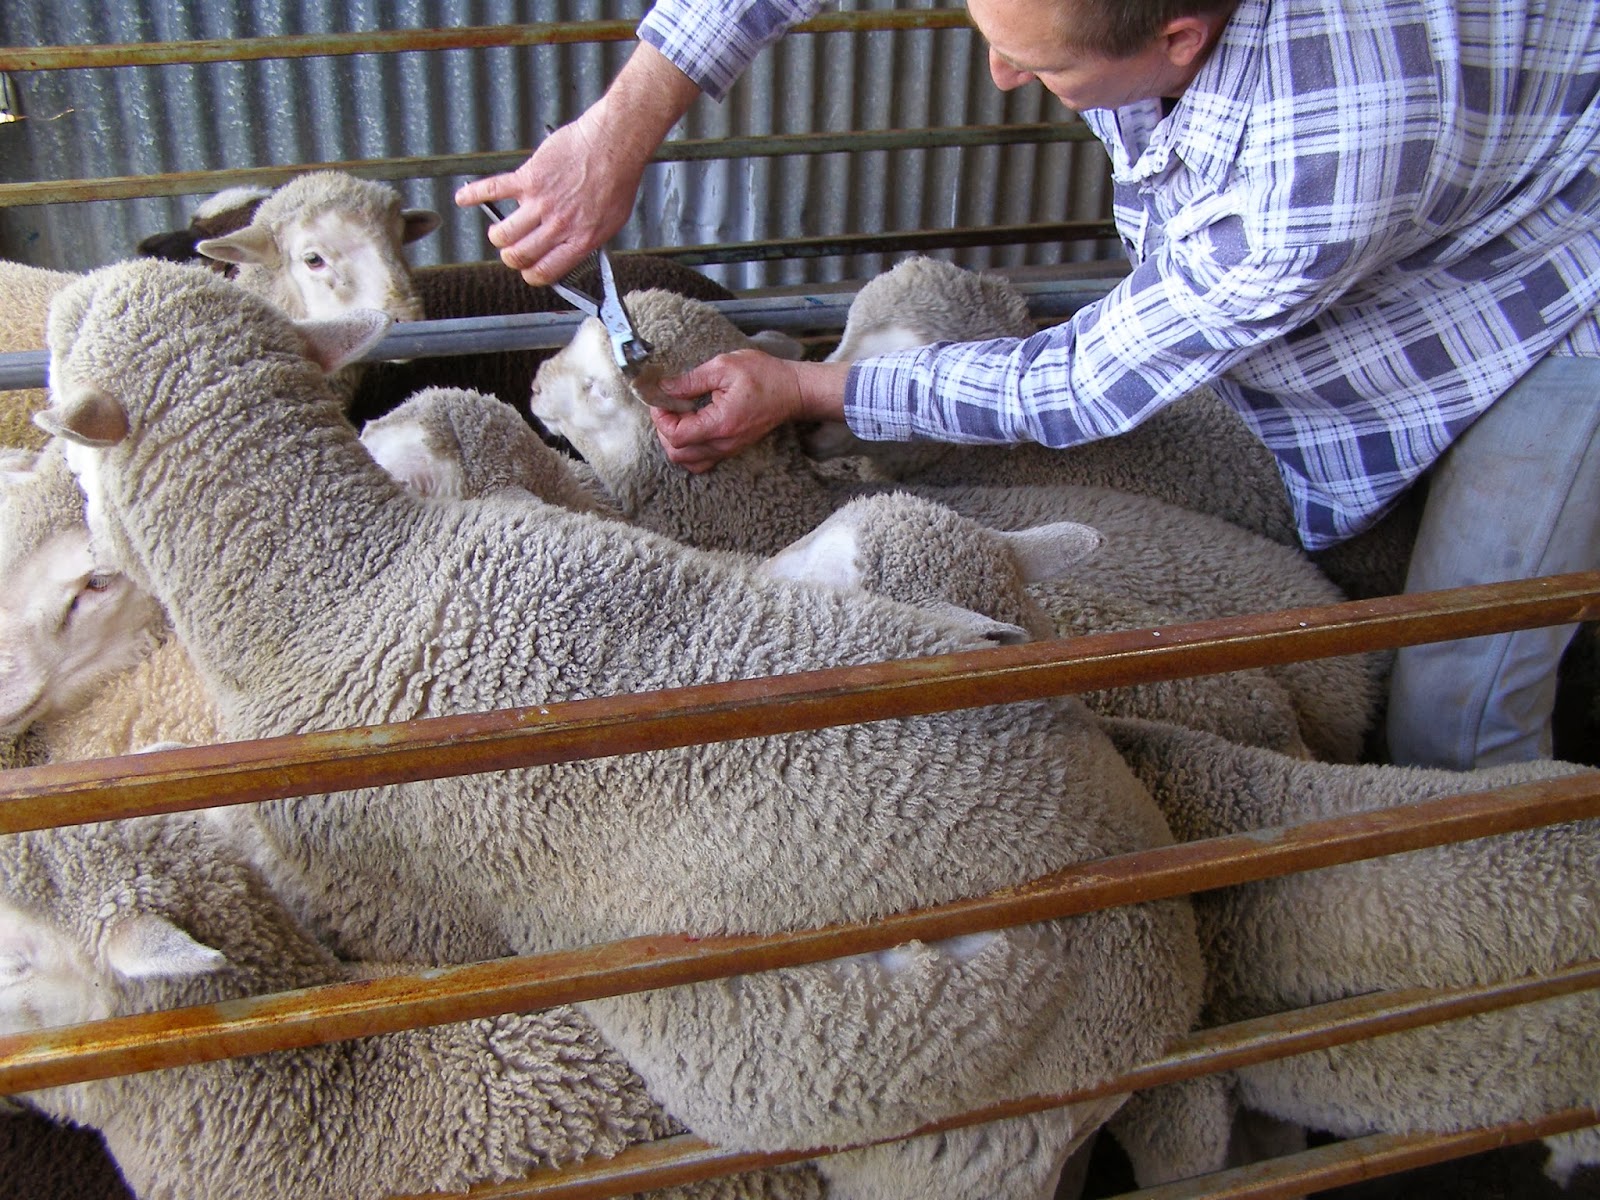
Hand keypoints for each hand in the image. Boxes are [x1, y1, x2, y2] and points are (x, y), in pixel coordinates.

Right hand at [453, 42, 701, 285]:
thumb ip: (586, 240)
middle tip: (512, 249)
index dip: (531, 273)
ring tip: (500, 230)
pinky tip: (463, 198)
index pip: (544, 272)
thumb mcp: (611, 223)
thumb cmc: (616, 179)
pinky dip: (473, 195)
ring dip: (498, 235)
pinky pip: (493, 190)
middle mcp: (558, 226)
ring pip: (503, 234)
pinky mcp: (528, 178)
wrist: (612, 144)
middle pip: (519, 256)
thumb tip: (567, 254)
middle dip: (511, 256)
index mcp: (579, 241)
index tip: (528, 268)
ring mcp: (541, 203)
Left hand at [651, 354, 850, 471]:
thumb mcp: (724, 367)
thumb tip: (664, 388)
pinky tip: (691, 426)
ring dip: (675, 441)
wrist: (792, 391)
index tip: (662, 399)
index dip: (661, 418)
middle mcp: (723, 443)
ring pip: (687, 461)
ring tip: (678, 416)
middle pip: (677, 453)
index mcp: (720, 424)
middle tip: (668, 406)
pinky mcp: (731, 449)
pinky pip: (701, 461)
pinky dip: (688, 449)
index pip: (676, 435)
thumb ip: (690, 380)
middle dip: (664, 429)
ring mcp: (728, 450)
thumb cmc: (764, 375)